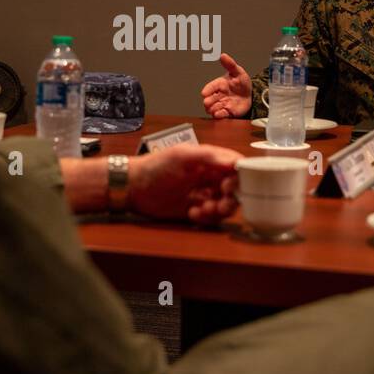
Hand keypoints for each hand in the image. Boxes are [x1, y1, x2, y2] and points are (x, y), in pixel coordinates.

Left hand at [127, 144, 241, 224]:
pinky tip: (192, 213)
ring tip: (202, 209)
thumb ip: (209, 156)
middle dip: (231, 199)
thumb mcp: (182, 156)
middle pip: (235, 189)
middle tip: (218, 203)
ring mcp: (203, 194)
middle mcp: (210, 177)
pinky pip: (211, 217)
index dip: (240, 177)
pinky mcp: (195, 210)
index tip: (229, 186)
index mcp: (210, 160)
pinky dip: (206, 218)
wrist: (132, 186)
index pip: (236, 167)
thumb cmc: (155, 166)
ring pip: (225, 205)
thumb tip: (235, 161)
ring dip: (219, 210)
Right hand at [200, 53, 252, 118]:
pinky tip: (224, 111)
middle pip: (207, 101)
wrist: (250, 95)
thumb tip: (222, 55)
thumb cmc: (242, 83)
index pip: (208, 89)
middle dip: (209, 101)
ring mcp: (221, 105)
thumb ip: (230, 64)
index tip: (205, 93)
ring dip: (214, 108)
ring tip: (223, 105)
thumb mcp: (238, 72)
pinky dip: (219, 114)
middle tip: (218, 99)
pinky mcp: (226, 113)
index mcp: (218, 85)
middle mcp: (217, 96)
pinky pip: (218, 116)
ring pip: (211, 109)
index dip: (206, 91)